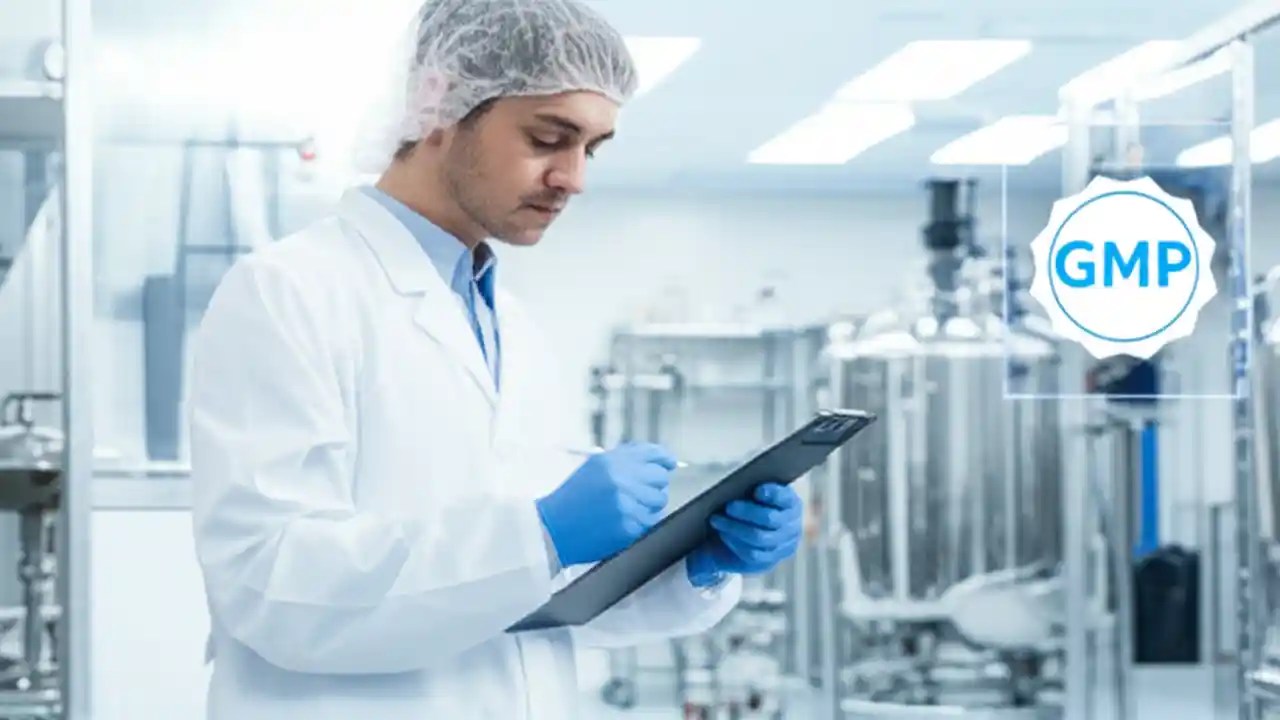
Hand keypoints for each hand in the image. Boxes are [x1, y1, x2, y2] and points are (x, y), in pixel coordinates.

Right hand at [536, 442, 675, 566]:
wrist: (553, 528)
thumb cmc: (573, 499)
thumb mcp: (594, 467)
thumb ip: (624, 458)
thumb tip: (658, 458)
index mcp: (611, 462)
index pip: (652, 454)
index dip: (664, 458)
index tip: (669, 464)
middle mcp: (620, 480)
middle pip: (660, 478)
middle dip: (654, 484)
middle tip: (641, 491)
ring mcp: (626, 505)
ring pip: (659, 500)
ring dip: (649, 504)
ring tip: (630, 507)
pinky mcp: (629, 527)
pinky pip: (651, 521)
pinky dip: (643, 521)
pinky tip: (626, 520)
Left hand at [687, 483, 801, 586]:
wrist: (747, 534)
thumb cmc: (749, 505)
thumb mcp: (754, 494)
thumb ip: (751, 487)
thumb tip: (739, 487)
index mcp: (791, 504)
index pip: (786, 498)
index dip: (774, 494)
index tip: (758, 490)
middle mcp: (792, 526)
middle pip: (770, 518)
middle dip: (747, 512)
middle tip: (728, 506)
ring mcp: (783, 546)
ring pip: (759, 537)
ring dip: (735, 528)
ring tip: (717, 519)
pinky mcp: (769, 561)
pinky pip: (752, 553)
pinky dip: (735, 542)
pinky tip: (723, 533)